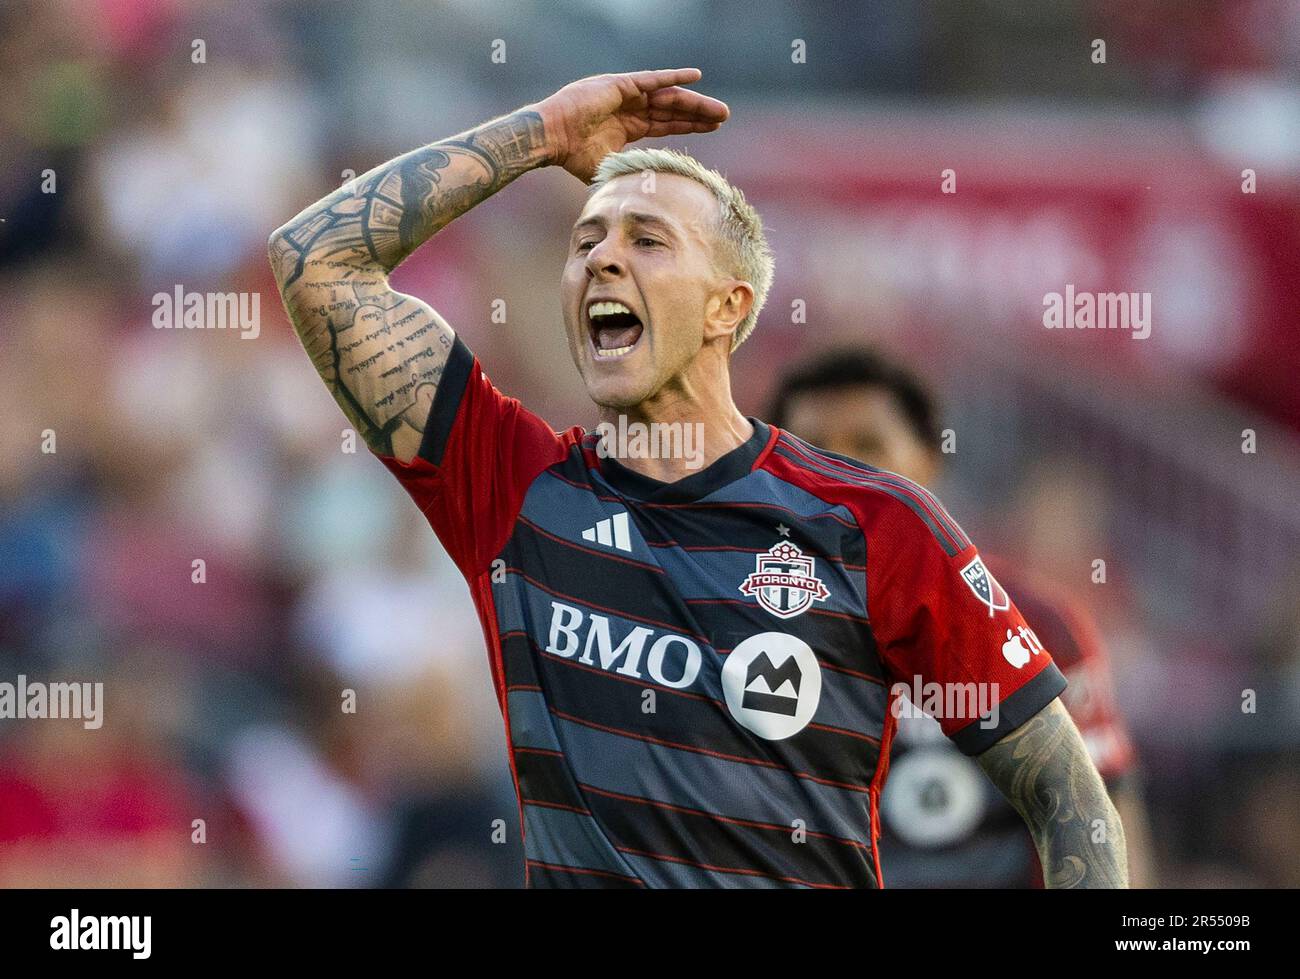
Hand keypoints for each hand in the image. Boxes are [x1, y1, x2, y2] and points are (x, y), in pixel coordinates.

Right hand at [531, 69, 728, 182]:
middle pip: (672, 110)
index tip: (712, 129)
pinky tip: (696, 77)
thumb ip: (628, 177)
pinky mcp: (621, 85)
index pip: (666, 125)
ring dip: (694, 102)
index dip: (688, 126)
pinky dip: (674, 77)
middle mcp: (630, 109)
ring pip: (668, 97)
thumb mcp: (609, 171)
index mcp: (627, 127)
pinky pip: (653, 80)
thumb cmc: (572, 157)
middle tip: (724, 117)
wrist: (551, 138)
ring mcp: (626, 95)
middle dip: (697, 114)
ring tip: (718, 109)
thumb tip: (645, 200)